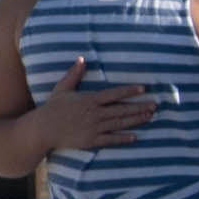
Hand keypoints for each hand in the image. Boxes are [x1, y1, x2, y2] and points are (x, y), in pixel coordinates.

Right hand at [34, 57, 157, 154]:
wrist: (43, 129)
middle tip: (155, 105)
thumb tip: (82, 58)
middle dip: (139, 107)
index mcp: (89, 100)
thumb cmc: (52, 107)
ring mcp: (94, 128)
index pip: (113, 94)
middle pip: (121, 110)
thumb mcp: (62, 88)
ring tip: (149, 116)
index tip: (143, 88)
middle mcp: (94, 114)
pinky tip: (135, 136)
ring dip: (136, 120)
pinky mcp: (91, 140)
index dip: (129, 91)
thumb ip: (74, 74)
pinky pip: (111, 140)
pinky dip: (123, 138)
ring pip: (119, 124)